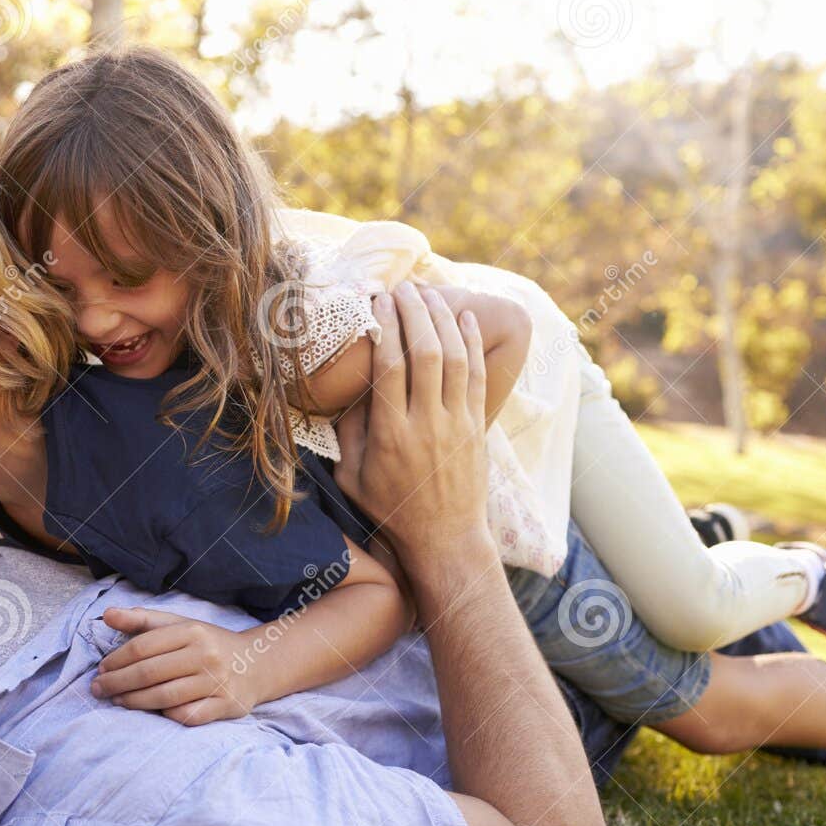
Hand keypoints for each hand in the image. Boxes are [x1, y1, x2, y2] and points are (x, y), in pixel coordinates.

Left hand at [93, 608, 260, 725]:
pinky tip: (153, 712)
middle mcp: (206, 655)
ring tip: (117, 701)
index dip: (116, 660)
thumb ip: (142, 620)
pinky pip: (188, 716)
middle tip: (98, 689)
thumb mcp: (178, 625)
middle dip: (118, 683)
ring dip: (134, 702)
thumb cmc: (207, 644)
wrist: (256, 663)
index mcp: (192, 631)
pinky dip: (167, 716)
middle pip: (150, 673)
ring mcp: (217, 682)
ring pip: (165, 697)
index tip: (101, 669)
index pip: (143, 646)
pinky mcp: (226, 706)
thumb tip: (107, 614)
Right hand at [334, 282, 492, 573]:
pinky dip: (472, 342)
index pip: (390, 367)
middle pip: (424, 353)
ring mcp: (456, 423)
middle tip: (402, 288)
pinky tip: (463, 318)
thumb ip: (348, 433)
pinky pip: (477, 375)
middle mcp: (426, 424)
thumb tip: (348, 390)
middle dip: (414, 313)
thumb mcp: (352, 477)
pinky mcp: (476, 426)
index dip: (386, 328)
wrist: (445, 538)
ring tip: (428, 293)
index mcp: (391, 435)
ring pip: (454, 357)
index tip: (378, 303)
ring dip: (442, 320)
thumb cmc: (391, 508)